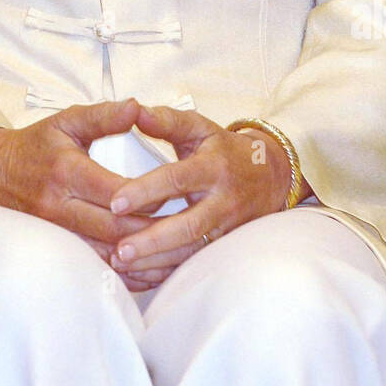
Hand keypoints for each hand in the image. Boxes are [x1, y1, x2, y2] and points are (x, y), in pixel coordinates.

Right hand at [0, 98, 173, 292]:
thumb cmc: (37, 144)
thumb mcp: (67, 121)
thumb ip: (104, 116)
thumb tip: (137, 107)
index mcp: (66, 171)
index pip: (115, 191)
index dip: (148, 197)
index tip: (176, 193)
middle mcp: (59, 206)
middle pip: (113, 228)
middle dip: (152, 232)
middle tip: (185, 227)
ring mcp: (55, 233)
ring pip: (105, 255)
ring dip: (141, 259)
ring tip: (176, 254)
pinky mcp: (56, 249)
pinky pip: (94, 269)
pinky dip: (124, 275)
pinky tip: (149, 273)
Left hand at [105, 103, 304, 278]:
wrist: (271, 176)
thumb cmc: (224, 149)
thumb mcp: (200, 127)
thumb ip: (167, 120)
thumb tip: (136, 110)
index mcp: (213, 167)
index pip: (177, 179)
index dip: (146, 191)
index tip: (114, 202)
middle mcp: (223, 200)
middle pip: (188, 224)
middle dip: (152, 239)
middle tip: (118, 249)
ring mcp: (227, 227)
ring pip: (192, 251)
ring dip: (156, 260)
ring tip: (121, 262)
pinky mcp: (226, 246)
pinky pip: (195, 264)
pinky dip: (167, 272)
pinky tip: (138, 274)